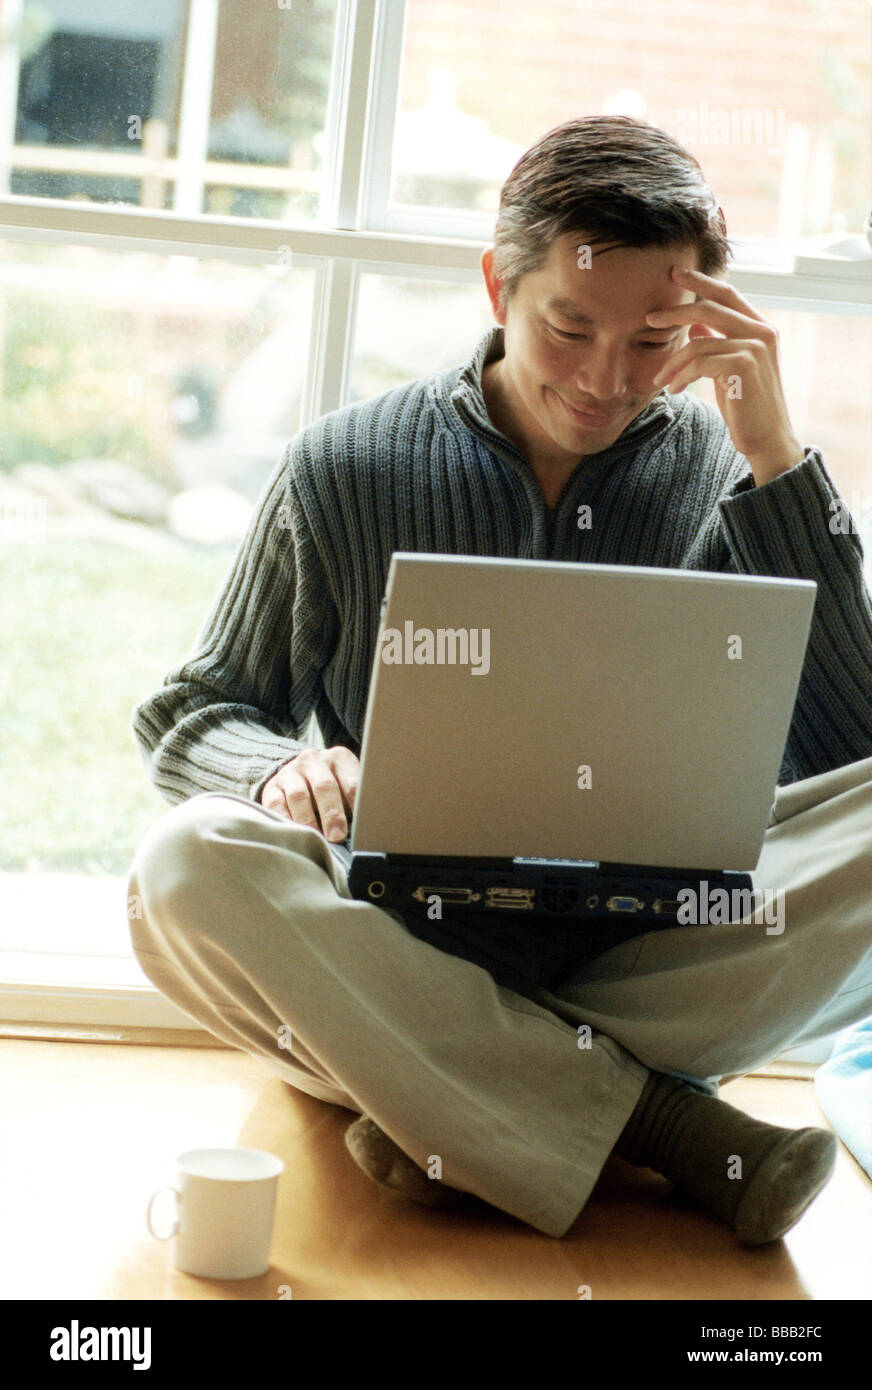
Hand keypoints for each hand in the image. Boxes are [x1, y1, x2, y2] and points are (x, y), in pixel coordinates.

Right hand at [260, 746, 359, 840]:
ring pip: (299, 795)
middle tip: (337, 836)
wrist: (300, 778)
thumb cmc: (333, 792)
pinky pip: (276, 804)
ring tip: (315, 838)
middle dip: (332, 814)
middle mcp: (314, 760)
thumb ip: (356, 804)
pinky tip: (294, 833)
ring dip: (308, 820)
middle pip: (324, 786)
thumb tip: (364, 831)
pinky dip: (285, 820)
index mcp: (339, 758)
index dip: (357, 805)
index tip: (361, 826)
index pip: (352, 782)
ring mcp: (290, 771)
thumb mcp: (347, 790)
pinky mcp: (272, 786)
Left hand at [645, 266, 803, 485]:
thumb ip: (717, 343)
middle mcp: (762, 332)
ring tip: (659, 379)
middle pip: (711, 307)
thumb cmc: (746, 406)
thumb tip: (694, 326)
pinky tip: (672, 390)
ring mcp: (755, 347)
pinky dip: (681, 376)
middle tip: (650, 317)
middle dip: (676, 310)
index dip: (701, 281)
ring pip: (698, 341)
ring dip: (672, 361)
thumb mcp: (728, 369)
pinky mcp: (744, 366)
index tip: (674, 273)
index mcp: (760, 327)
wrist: (766, 439)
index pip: (727, 294)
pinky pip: (699, 362)